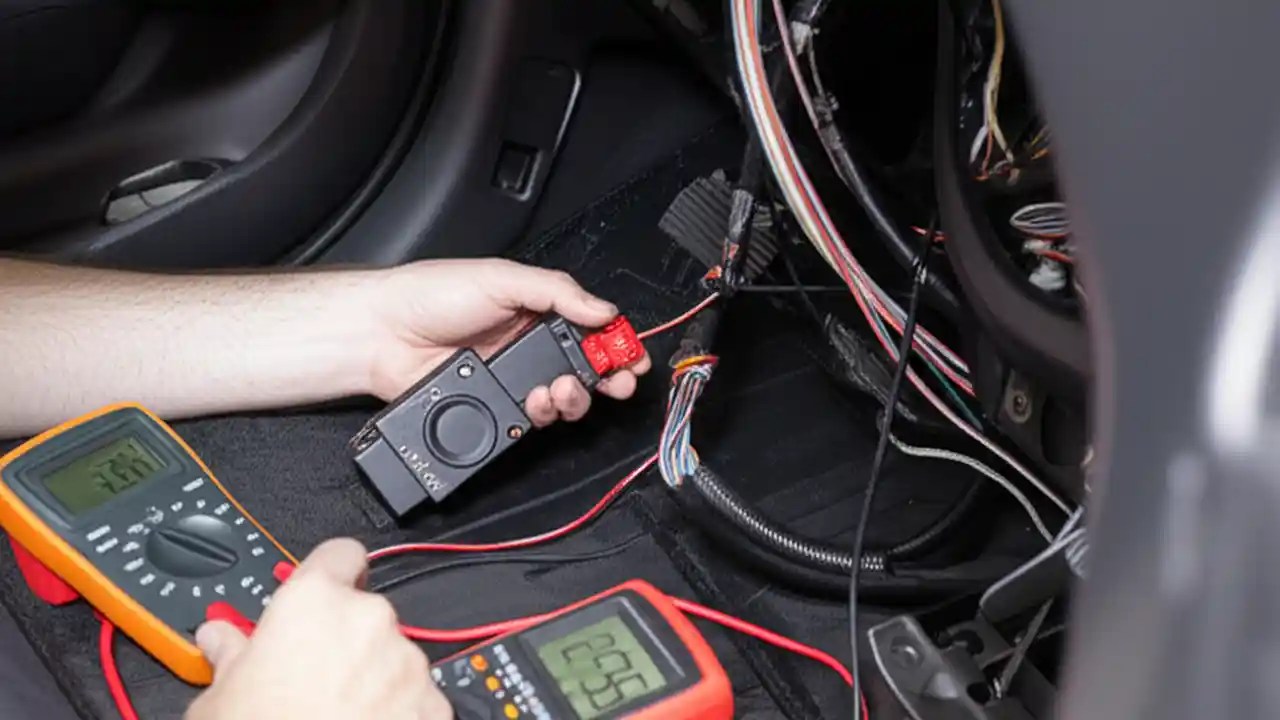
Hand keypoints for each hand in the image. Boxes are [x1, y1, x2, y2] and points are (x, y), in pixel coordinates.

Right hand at [186, 539, 451, 719]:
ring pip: (393, 659)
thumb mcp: (219, 698)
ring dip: (373, 680)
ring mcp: (408, 664)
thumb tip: (220, 639)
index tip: (322, 592)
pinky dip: (398, 714)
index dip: (330, 573)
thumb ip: (230, 653)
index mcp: (314, 602)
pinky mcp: (435, 706)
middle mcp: (370, 621)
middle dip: (344, 642)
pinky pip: (416, 700)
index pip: (338, 555)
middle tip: (311, 680)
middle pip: (364, 616)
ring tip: (335, 716)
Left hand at [364, 259, 650, 426]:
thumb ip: (557, 292)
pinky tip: (535, 403)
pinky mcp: (494, 408)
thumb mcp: (502, 278)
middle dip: (607, 379)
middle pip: (585, 370)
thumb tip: (604, 310)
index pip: (591, 327)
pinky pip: (530, 420)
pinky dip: (541, 415)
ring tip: (562, 390)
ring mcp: (512, 379)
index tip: (632, 356)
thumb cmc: (431, 295)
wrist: (383, 332)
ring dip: (574, 399)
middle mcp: (528, 345)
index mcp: (536, 309)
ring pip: (562, 399)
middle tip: (616, 382)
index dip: (616, 343)